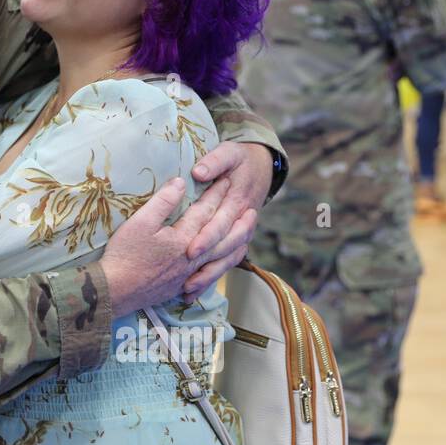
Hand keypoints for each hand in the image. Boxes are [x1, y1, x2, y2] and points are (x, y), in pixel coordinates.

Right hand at [100, 177, 253, 317]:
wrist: (117, 291)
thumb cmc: (125, 254)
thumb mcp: (140, 222)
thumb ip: (163, 202)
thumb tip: (181, 182)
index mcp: (184, 237)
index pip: (206, 212)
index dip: (216, 195)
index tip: (227, 181)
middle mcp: (193, 256)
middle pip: (222, 236)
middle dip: (237, 221)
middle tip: (252, 209)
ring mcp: (189, 273)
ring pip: (222, 258)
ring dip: (237, 244)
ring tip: (248, 235)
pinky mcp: (182, 285)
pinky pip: (212, 274)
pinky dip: (223, 267)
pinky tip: (224, 264)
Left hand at [185, 142, 269, 286]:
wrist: (260, 166)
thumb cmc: (239, 159)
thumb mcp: (229, 153)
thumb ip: (214, 161)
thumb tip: (198, 172)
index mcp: (237, 203)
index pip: (219, 225)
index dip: (205, 238)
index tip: (189, 249)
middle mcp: (239, 222)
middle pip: (222, 249)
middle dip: (204, 266)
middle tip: (185, 280)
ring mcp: (239, 233)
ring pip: (226, 260)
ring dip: (208, 277)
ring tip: (188, 291)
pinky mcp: (235, 240)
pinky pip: (226, 262)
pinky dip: (211, 276)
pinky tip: (194, 290)